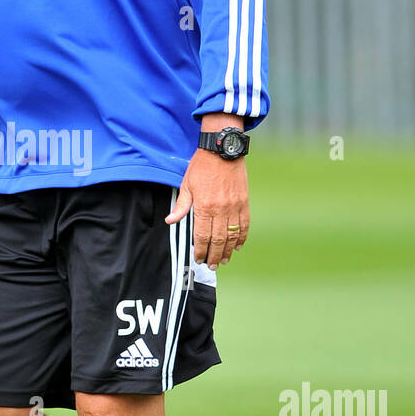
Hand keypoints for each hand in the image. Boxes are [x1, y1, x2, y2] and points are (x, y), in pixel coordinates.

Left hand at [166, 148, 248, 269]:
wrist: (223, 150)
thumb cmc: (202, 166)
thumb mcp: (186, 185)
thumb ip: (181, 206)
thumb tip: (170, 221)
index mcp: (204, 206)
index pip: (202, 236)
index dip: (201, 251)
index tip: (199, 259)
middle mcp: (221, 209)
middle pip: (218, 240)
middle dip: (214, 256)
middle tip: (211, 266)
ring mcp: (234, 206)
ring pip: (232, 235)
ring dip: (227, 251)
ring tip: (223, 261)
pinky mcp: (244, 202)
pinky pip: (244, 224)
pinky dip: (241, 237)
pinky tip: (237, 246)